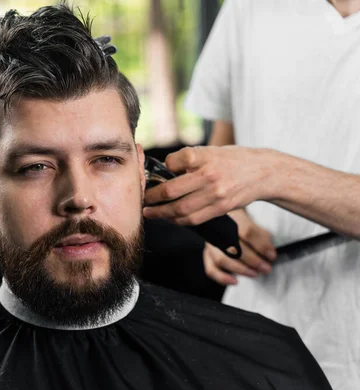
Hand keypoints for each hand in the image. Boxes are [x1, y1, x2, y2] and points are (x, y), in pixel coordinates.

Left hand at [143, 146, 278, 224]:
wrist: (264, 172)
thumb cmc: (233, 160)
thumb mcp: (211, 151)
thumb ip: (189, 160)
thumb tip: (164, 170)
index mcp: (204, 156)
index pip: (173, 162)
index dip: (162, 168)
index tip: (156, 171)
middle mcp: (209, 175)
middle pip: (171, 191)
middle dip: (152, 198)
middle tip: (142, 200)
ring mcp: (216, 194)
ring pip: (180, 209)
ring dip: (162, 213)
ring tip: (150, 213)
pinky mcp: (222, 208)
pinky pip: (194, 219)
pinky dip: (179, 220)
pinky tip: (170, 218)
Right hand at [204, 209, 276, 284]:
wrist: (225, 216)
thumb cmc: (242, 220)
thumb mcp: (254, 219)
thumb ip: (261, 235)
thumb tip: (269, 252)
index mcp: (232, 215)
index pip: (247, 232)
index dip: (261, 246)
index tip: (271, 256)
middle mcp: (218, 229)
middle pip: (234, 247)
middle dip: (253, 260)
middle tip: (265, 268)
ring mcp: (211, 242)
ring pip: (221, 259)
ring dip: (240, 269)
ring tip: (254, 273)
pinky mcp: (207, 254)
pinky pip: (211, 268)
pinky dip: (222, 277)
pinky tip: (234, 281)